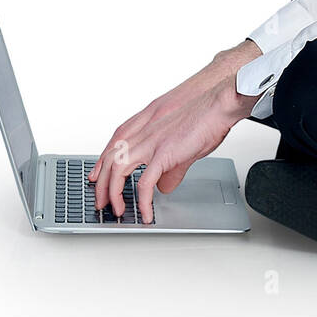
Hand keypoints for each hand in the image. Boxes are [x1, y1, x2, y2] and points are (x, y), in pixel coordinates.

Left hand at [88, 42, 260, 221]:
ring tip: (118, 210)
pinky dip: (143, 201)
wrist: (219, 105)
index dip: (102, 165)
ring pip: (118, 171)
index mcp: (146, 129)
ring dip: (114, 194)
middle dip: (101, 185)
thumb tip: (164, 186)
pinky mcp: (164, 154)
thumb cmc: (205, 118)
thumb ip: (170, 168)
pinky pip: (145, 183)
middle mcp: (144, 134)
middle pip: (109, 160)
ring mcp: (151, 143)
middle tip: (102, 203)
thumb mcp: (182, 146)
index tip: (97, 180)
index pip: (113, 148)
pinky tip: (146, 212)